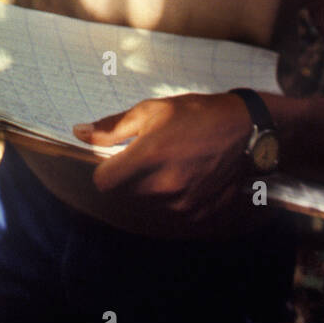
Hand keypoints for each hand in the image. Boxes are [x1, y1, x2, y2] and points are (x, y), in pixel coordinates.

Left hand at [73, 92, 258, 238]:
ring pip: (148, 200)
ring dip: (152, 185)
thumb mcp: (150, 110)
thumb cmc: (195, 114)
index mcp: (148, 156)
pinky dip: (173, 194)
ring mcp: (182, 201)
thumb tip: (80, 132)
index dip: (104, 170)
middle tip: (150, 152)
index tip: (113, 160)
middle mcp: (164, 184)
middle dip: (130, 174)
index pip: (104, 182)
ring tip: (172, 160)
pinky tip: (187, 172)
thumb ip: (112, 127)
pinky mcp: (197, 212)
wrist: (243, 130)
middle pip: (126, 190)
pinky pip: (171, 208)